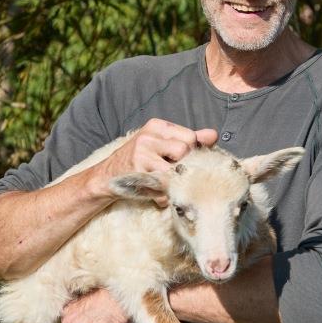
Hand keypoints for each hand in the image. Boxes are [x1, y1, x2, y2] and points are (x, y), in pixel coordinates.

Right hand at [95, 119, 217, 205]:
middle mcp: (148, 137)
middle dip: (182, 166)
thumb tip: (214, 135)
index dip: (191, 152)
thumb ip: (188, 139)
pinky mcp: (137, 173)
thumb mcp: (162, 144)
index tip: (181, 161)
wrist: (107, 177)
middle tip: (171, 173)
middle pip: (184, 151)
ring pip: (174, 170)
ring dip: (173, 183)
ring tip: (164, 185)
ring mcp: (141, 155)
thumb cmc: (140, 159)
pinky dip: (163, 196)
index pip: (190, 137)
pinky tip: (156, 194)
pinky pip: (162, 188)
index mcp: (156, 126)